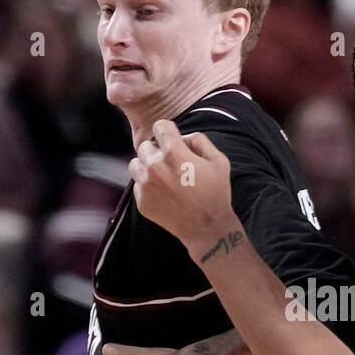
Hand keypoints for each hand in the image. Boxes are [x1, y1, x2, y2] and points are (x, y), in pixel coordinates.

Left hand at [129, 120, 235, 250]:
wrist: (206, 228)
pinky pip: (138, 185)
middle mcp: (155, 166)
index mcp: (174, 153)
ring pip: (136, 164)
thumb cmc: (216, 194)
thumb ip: (199, 140)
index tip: (172, 139)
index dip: (168, 131)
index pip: (160, 126)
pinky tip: (164, 194)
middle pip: (145, 145)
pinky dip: (148, 186)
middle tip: (171, 164)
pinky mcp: (141, 200)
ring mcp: (145, 185)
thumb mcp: (219, 160)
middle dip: (157, 151)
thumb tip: (182, 137)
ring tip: (163, 177)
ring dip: (147, 166)